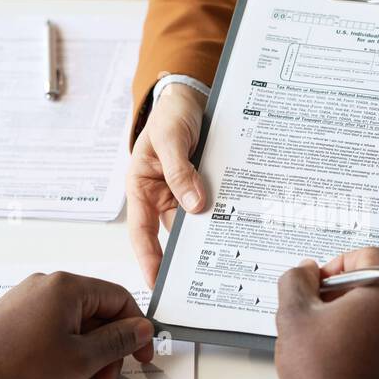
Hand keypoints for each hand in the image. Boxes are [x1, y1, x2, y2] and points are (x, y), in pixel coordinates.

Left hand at [0, 272, 155, 378]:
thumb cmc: (17, 367)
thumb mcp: (82, 360)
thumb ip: (118, 342)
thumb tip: (142, 329)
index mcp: (67, 287)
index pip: (119, 299)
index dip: (136, 330)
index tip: (142, 355)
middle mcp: (48, 286)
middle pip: (98, 313)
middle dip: (109, 349)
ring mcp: (29, 301)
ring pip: (76, 324)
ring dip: (88, 354)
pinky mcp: (16, 318)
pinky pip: (54, 329)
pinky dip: (66, 350)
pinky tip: (61, 375)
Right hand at [127, 84, 208, 286]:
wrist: (189, 97)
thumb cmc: (169, 114)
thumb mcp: (171, 138)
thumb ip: (180, 171)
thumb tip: (194, 205)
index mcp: (141, 187)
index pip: (141, 231)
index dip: (148, 258)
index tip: (156, 281)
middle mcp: (160, 195)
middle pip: (171, 232)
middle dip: (185, 252)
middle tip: (199, 278)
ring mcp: (181, 193)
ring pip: (194, 220)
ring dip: (208, 231)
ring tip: (225, 254)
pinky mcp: (200, 187)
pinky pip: (210, 205)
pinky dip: (221, 212)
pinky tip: (237, 223)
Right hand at [275, 247, 378, 378]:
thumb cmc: (322, 373)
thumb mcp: (294, 316)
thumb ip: (296, 281)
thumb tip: (306, 272)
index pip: (368, 256)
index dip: (337, 264)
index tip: (318, 285)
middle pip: (374, 283)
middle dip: (340, 291)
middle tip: (314, 310)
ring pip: (378, 310)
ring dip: (349, 314)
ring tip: (321, 335)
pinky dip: (361, 334)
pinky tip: (334, 353)